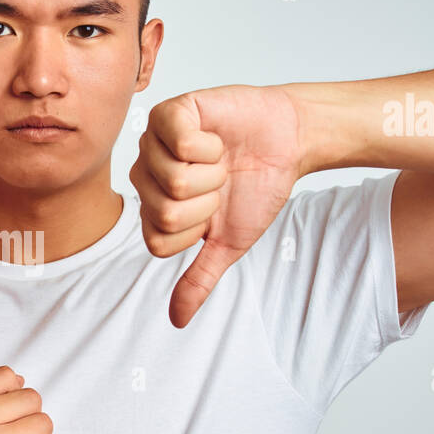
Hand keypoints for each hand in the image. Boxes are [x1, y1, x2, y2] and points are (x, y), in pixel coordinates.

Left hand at [129, 85, 304, 327]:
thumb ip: (198, 279)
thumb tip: (177, 321)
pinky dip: (211, 147)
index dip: (197, 231)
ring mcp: (154, 142)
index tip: (214, 212)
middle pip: (165, 213)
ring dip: (213, 174)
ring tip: (220, 159)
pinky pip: (179, 144)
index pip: (159, 243)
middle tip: (220, 182)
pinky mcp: (171, 112)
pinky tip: (215, 138)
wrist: (289, 143)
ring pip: (173, 182)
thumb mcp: (228, 244)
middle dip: (209, 202)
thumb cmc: (255, 189)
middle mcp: (145, 175)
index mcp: (153, 207)